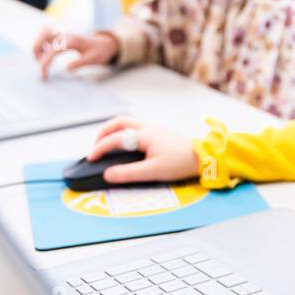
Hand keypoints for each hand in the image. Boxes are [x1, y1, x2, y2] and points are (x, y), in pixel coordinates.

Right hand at [33, 28, 118, 79]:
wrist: (105, 42)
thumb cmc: (99, 51)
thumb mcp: (93, 59)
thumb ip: (80, 63)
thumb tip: (67, 68)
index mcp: (73, 41)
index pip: (54, 50)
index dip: (46, 62)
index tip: (43, 75)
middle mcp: (67, 34)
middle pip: (45, 33)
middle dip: (37, 47)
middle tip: (37, 61)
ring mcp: (64, 32)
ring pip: (45, 31)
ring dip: (38, 43)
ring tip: (39, 57)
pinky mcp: (63, 34)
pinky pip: (48, 32)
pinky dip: (42, 40)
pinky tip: (45, 51)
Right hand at [86, 116, 200, 183]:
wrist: (204, 156)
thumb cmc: (181, 163)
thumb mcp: (153, 172)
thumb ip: (129, 173)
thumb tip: (107, 174)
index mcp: (145, 136)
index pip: (115, 139)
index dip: (100, 148)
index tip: (90, 158)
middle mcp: (149, 127)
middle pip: (120, 121)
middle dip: (104, 131)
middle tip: (95, 145)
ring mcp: (156, 127)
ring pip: (129, 121)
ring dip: (114, 128)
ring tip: (107, 141)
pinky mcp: (161, 131)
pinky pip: (137, 125)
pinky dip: (125, 130)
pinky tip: (126, 141)